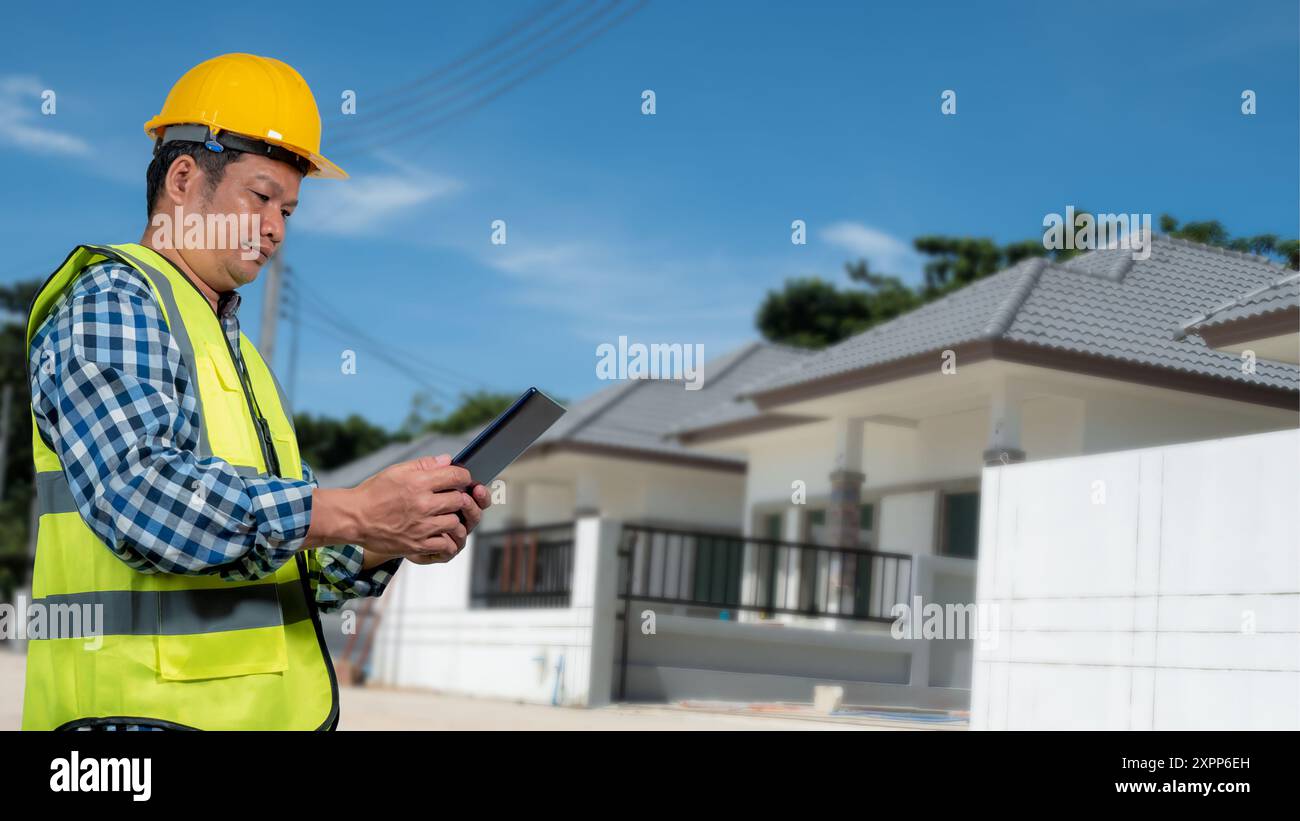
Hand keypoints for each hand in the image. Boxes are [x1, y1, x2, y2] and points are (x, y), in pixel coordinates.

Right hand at [307, 454, 470, 561]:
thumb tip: (447, 460)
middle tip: (455, 499)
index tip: (462, 480)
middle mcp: (423, 504)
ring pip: (455, 523)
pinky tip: (442, 534)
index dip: (464, 477)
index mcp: (419, 482)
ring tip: (447, 517)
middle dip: (461, 498)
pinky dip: (448, 541)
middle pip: (459, 500)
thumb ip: (424, 465)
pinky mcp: (417, 544)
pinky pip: (445, 545)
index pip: (457, 476)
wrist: (353, 518)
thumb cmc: (373, 493)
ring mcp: (421, 526)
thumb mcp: (396, 471)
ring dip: (455, 520)